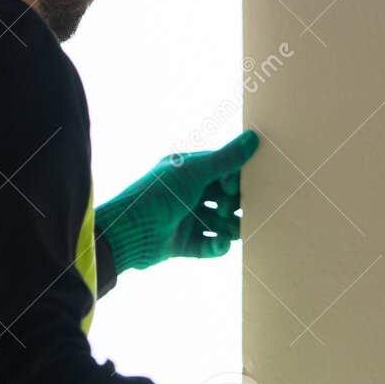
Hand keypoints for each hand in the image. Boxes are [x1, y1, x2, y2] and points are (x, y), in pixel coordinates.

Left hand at [94, 130, 256, 272]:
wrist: (131, 231)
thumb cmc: (160, 193)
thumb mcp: (195, 172)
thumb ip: (226, 158)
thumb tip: (253, 138)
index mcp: (187, 171)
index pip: (221, 171)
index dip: (234, 179)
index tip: (235, 187)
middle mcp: (187, 193)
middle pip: (223, 198)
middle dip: (235, 204)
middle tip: (239, 209)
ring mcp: (185, 219)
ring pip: (219, 223)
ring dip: (231, 226)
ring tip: (237, 229)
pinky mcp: (183, 244)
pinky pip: (209, 245)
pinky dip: (219, 245)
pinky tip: (222, 243)